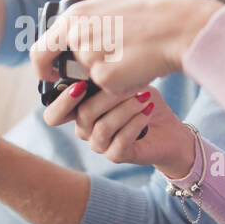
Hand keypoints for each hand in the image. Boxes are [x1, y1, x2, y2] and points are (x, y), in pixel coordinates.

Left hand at [30, 0, 223, 95]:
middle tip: (112, 61)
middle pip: (71, 66)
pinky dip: (121, 84)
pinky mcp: (106, 78)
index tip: (52, 72)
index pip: (41, 50)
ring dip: (108, 75)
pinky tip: (138, 67)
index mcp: (74, 17)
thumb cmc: (152, 8)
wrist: (180, 28)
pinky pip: (108, 89)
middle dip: (87, 69)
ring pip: (92, 78)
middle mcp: (78, 37)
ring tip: (132, 56)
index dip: (43, 66)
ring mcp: (91, 58)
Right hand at [43, 81, 195, 174]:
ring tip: (144, 97)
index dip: (62, 102)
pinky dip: (136, 122)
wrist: (170, 130)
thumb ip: (109, 77)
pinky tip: (148, 110)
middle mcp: (85, 130)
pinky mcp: (117, 156)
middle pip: (82, 115)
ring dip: (125, 109)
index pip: (54, 114)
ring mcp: (100, 144)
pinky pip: (121, 140)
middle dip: (106, 97)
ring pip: (103, 127)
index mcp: (80, 111)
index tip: (82, 85)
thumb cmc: (145, 102)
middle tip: (128, 83)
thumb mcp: (128, 82)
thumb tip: (101, 67)